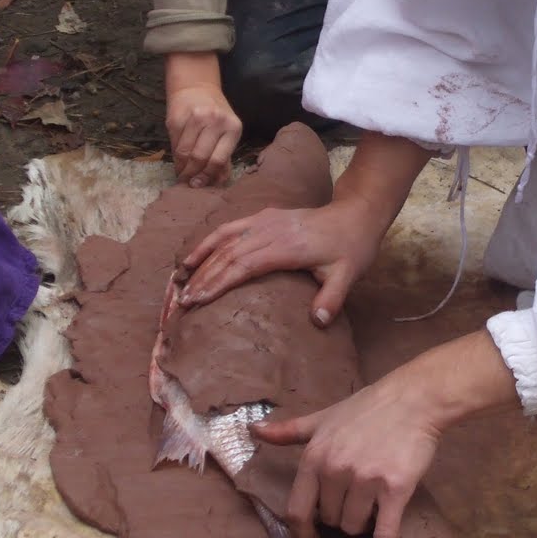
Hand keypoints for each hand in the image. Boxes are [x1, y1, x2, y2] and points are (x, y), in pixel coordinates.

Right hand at [167, 81, 241, 187]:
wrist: (196, 87)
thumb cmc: (215, 114)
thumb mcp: (227, 132)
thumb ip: (224, 157)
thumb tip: (217, 182)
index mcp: (232, 128)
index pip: (218, 159)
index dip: (207, 176)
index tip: (199, 185)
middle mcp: (215, 121)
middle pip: (200, 157)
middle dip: (192, 174)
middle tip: (188, 183)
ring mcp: (195, 118)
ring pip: (184, 153)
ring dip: (181, 168)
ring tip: (181, 174)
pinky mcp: (177, 117)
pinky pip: (174, 144)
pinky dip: (175, 157)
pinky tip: (178, 161)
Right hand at [181, 198, 385, 323]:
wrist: (355, 216)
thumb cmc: (351, 249)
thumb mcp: (348, 275)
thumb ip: (332, 298)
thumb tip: (318, 322)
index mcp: (288, 246)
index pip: (245, 264)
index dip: (220, 282)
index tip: (200, 300)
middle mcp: (271, 230)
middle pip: (228, 254)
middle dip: (203, 277)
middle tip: (183, 302)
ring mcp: (265, 221)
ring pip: (224, 239)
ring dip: (201, 260)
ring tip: (181, 282)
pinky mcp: (263, 218)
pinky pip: (230, 228)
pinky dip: (209, 242)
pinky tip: (194, 256)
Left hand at [258, 374, 441, 537]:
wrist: (412, 399)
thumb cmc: (366, 408)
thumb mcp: (323, 418)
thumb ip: (289, 431)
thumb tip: (253, 430)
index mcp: (314, 457)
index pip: (297, 510)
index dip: (301, 531)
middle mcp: (335, 471)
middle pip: (329, 520)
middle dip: (339, 516)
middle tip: (353, 500)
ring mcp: (365, 481)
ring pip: (353, 526)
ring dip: (360, 524)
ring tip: (371, 507)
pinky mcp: (394, 489)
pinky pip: (384, 534)